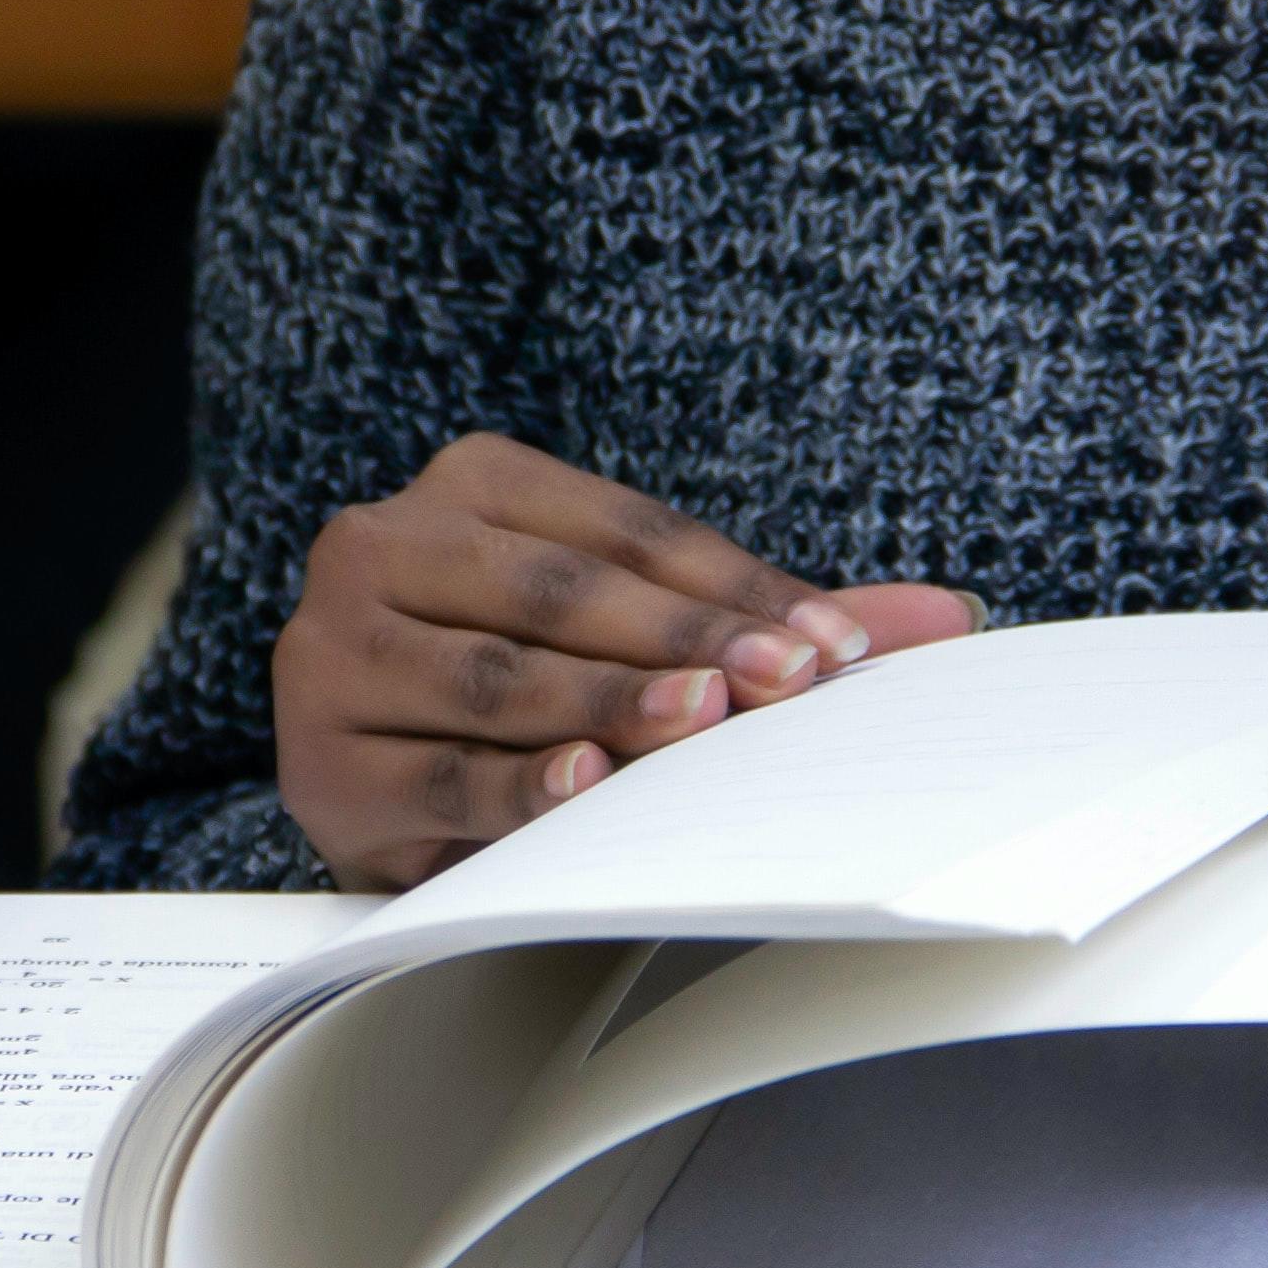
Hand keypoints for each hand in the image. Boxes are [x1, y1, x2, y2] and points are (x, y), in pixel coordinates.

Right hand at [275, 432, 979, 889]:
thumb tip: (947, 619)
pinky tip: (585, 784)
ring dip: (609, 703)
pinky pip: (439, 774)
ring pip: (498, 678)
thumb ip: (767, 620)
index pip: (620, 531)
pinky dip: (518, 784)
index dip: (733, 585)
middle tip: (790, 681)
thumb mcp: (634, 635)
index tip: (835, 644)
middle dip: (687, 638)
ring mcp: (335, 652)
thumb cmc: (526, 690)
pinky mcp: (320, 761)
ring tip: (703, 720)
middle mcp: (381, 544)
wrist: (370, 773)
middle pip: (559, 591)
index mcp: (468, 483)